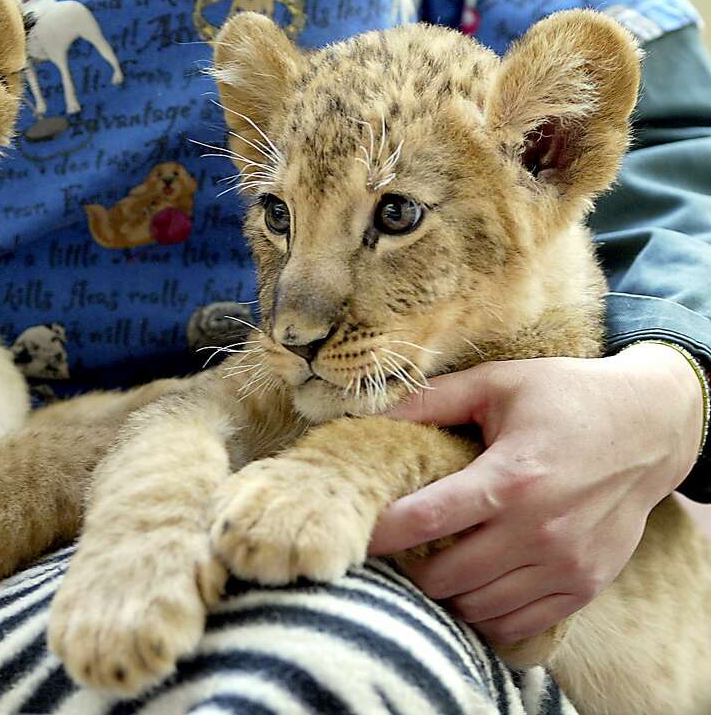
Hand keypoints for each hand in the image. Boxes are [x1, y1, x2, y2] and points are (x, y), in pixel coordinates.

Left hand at [367, 344, 703, 644]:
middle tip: (399, 547)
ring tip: (435, 561)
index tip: (354, 533)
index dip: (380, 533)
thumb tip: (371, 416)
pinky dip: (485, 613)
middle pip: (444, 576)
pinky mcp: (584, 585)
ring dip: (446, 591)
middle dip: (409, 565)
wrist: (653, 427)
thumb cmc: (567, 398)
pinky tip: (474, 584)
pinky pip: (517, 624)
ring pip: (476, 607)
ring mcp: (565, 565)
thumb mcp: (498, 382)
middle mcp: (539, 530)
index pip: (426, 520)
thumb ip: (432, 401)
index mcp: (512, 478)